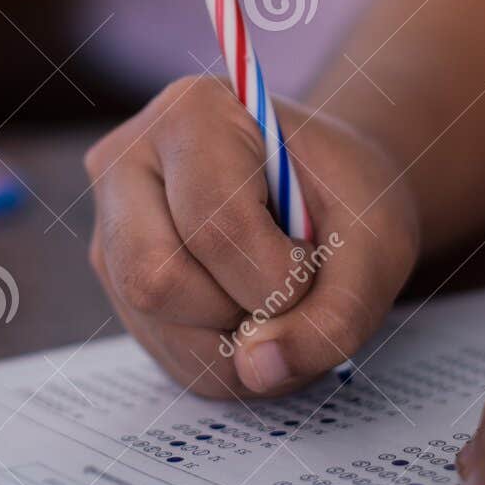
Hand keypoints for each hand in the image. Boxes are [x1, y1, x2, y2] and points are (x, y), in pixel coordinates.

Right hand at [85, 75, 418, 397]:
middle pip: (155, 277)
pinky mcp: (113, 273)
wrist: (328, 195)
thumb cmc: (351, 199)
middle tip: (290, 290)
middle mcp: (128, 160)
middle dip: (239, 312)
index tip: (316, 265)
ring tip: (276, 304)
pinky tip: (251, 317)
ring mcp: (109, 221)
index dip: (278, 278)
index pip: (216, 226)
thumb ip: (333, 315)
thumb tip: (257, 371)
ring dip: (233, 345)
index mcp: (193, 113)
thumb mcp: (375, 249)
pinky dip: (220, 358)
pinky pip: (160, 348)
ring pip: (153, 321)